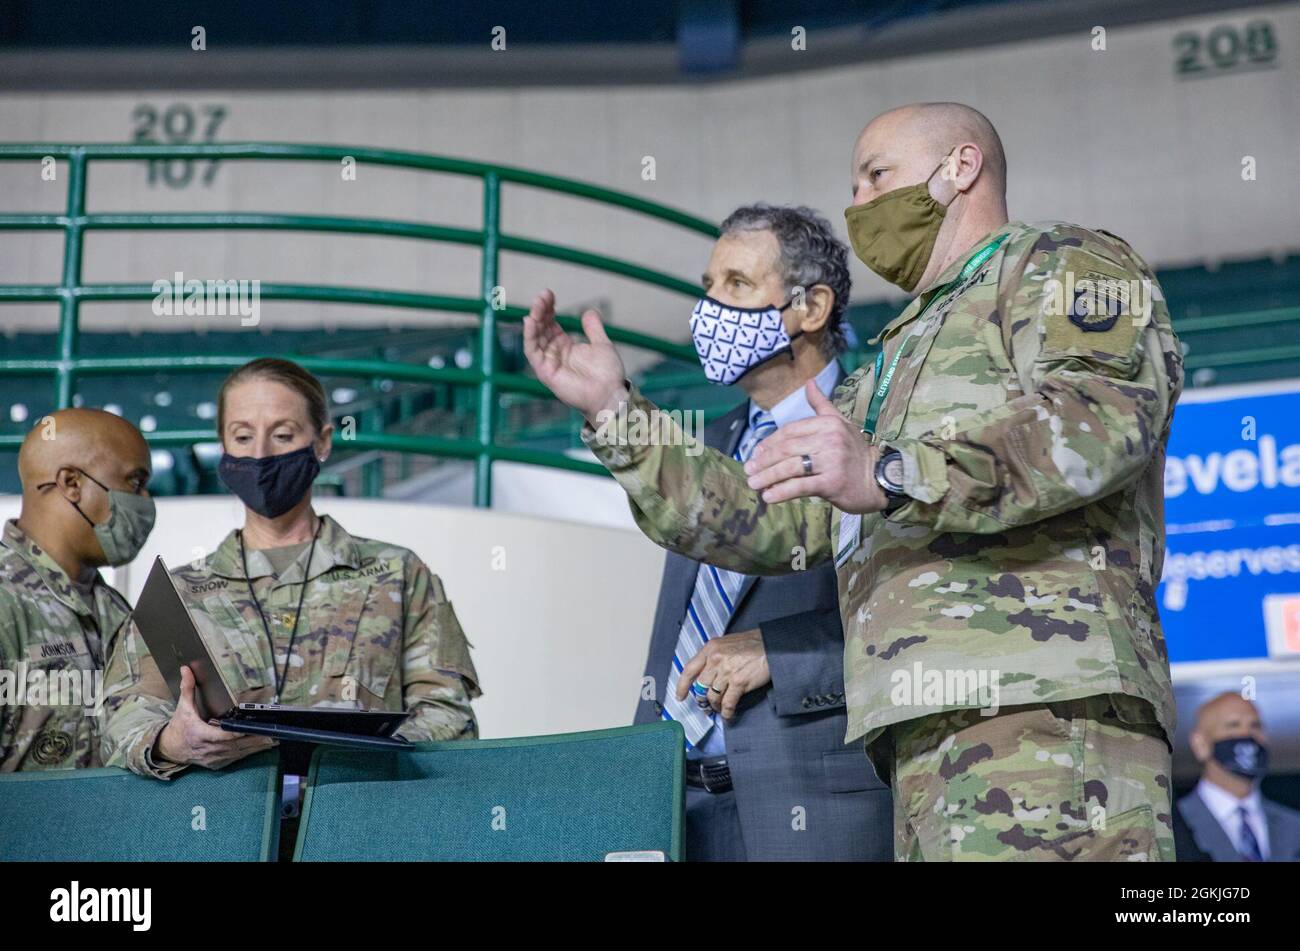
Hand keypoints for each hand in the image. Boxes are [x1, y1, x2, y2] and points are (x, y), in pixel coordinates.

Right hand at [155, 665, 274, 769]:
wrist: (171, 750)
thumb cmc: (180, 727)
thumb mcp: (182, 707)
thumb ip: (187, 688)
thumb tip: (186, 668)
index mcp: (200, 734)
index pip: (220, 735)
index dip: (234, 734)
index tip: (247, 729)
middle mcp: (208, 748)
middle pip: (235, 745)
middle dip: (253, 740)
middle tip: (271, 733)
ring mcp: (214, 758)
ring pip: (238, 754)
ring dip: (256, 747)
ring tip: (273, 740)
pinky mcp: (217, 764)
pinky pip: (235, 759)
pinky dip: (249, 753)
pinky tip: (263, 747)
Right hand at [523, 288, 628, 422]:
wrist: (610, 394)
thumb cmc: (607, 374)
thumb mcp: (601, 345)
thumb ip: (593, 329)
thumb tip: (589, 310)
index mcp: (565, 346)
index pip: (550, 323)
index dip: (548, 309)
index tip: (549, 294)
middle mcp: (554, 353)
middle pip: (541, 328)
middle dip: (540, 310)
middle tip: (543, 294)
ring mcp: (548, 363)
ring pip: (534, 337)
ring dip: (534, 319)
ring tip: (537, 303)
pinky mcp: (545, 372)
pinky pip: (533, 352)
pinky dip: (529, 336)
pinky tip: (530, 321)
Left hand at [675, 629, 770, 719]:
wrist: (773, 646)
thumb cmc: (753, 643)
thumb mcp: (727, 643)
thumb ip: (714, 655)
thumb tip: (706, 673)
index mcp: (711, 648)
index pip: (689, 669)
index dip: (682, 686)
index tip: (680, 695)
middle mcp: (715, 659)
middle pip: (701, 686)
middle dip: (702, 699)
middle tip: (705, 705)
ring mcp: (727, 671)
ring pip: (713, 696)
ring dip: (715, 706)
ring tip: (719, 708)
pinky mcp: (739, 682)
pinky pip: (727, 703)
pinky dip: (727, 711)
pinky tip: (728, 714)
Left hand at [743, 381, 888, 513]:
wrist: (879, 478)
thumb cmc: (855, 452)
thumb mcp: (840, 423)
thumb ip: (821, 404)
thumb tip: (809, 382)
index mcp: (828, 423)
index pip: (790, 431)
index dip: (769, 442)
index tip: (755, 453)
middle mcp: (829, 439)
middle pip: (786, 449)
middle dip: (764, 460)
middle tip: (749, 470)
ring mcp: (831, 461)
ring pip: (790, 468)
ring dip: (767, 476)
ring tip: (754, 484)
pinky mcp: (831, 483)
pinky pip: (800, 486)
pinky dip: (782, 492)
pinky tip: (768, 496)